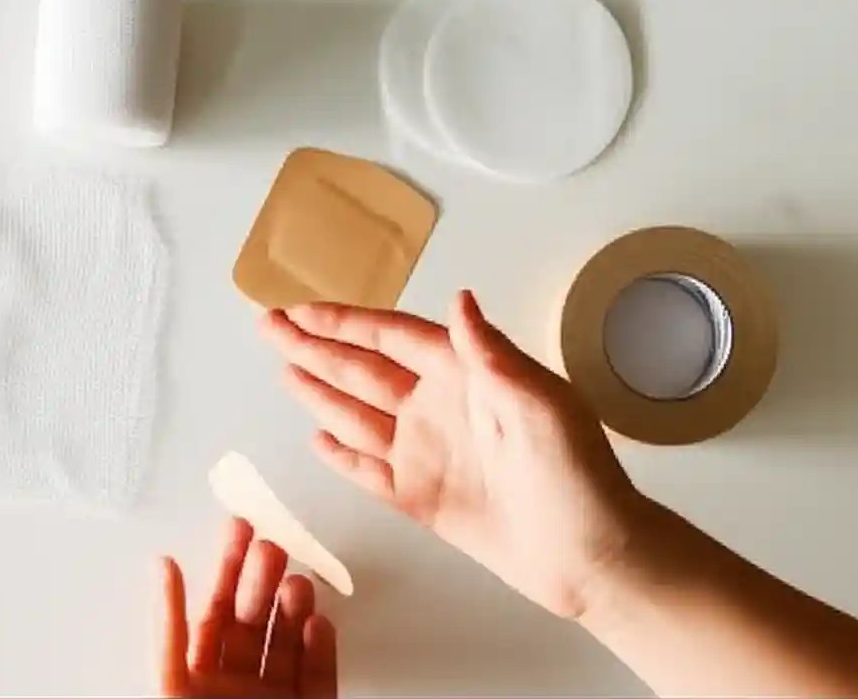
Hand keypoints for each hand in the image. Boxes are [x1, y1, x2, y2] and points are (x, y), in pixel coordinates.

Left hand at [159, 517, 336, 697]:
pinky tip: (319, 623)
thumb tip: (161, 568)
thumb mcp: (173, 687)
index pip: (210, 616)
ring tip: (297, 582)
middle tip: (271, 547)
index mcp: (194, 684)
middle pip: (250, 624)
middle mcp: (234, 690)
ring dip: (292, 608)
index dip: (226, 571)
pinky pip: (318, 678)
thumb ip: (170, 632)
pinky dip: (322, 650)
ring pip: (285, 646)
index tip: (239, 531)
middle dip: (261, 581)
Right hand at [260, 290, 649, 618]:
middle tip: (267, 325)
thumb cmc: (578, 476)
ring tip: (282, 367)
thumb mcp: (543, 406)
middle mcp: (439, 408)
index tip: (301, 310)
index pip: (392, 337)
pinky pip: (370, 471)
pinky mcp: (422, 499)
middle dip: (314, 347)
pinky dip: (342, 455)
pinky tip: (317, 439)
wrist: (590, 556)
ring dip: (319, 391)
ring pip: (357, 415)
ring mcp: (427, 454)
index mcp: (466, 377)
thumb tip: (460, 300)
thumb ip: (494, 356)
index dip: (345, 322)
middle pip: (362, 370)